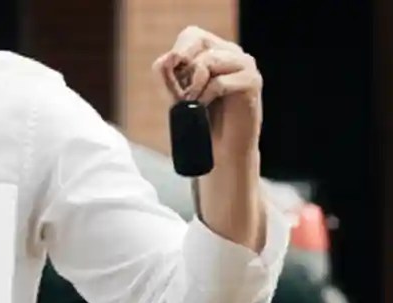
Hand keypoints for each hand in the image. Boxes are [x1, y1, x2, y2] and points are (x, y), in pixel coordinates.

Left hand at [153, 26, 262, 160]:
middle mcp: (231, 53)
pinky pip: (219, 82)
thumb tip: (168, 58)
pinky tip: (202, 108)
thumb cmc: (197, 122)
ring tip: (193, 104)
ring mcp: (244, 65)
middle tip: (183, 95)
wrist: (220, 151)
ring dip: (193, 85)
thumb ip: (165, 75)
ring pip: (208, 61)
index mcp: (213, 51)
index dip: (177, 54)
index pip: (191, 35)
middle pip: (199, 43)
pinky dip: (204, 97)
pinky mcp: (252, 82)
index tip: (174, 82)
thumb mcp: (174, 94)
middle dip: (183, 70)